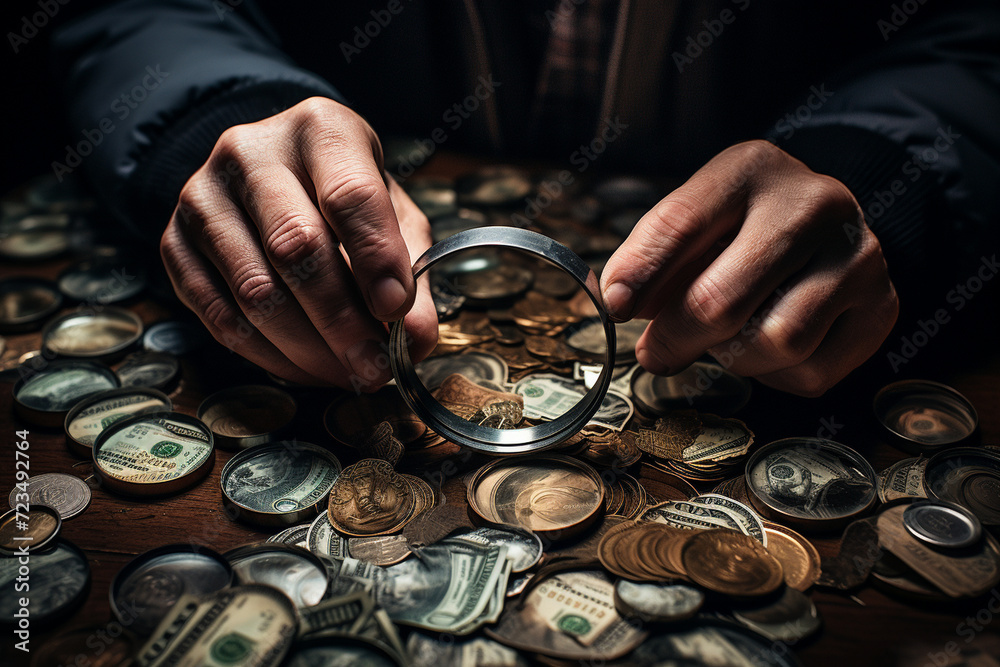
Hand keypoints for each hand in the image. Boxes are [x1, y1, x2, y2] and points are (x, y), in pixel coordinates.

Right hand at [160, 97, 437, 388]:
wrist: (269, 172)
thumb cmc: (343, 193)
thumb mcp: (392, 213)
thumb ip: (412, 272)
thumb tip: (416, 339)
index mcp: (320, 129)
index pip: (349, 195)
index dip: (376, 261)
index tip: (396, 314)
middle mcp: (251, 152)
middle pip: (296, 248)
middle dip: (342, 322)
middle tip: (375, 368)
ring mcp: (202, 196)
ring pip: (254, 292)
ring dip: (308, 350)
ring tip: (348, 373)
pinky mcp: (173, 242)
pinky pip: (217, 316)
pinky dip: (268, 356)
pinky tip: (305, 367)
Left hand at [601, 140, 898, 395]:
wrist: (828, 225)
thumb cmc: (744, 226)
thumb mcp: (695, 217)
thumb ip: (650, 254)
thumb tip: (615, 303)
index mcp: (752, 170)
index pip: (680, 225)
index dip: (639, 275)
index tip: (617, 309)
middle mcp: (815, 205)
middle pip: (722, 303)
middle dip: (675, 338)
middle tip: (657, 350)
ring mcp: (858, 256)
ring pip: (774, 344)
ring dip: (732, 358)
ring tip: (725, 336)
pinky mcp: (881, 307)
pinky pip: (810, 372)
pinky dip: (775, 375)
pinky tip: (768, 343)